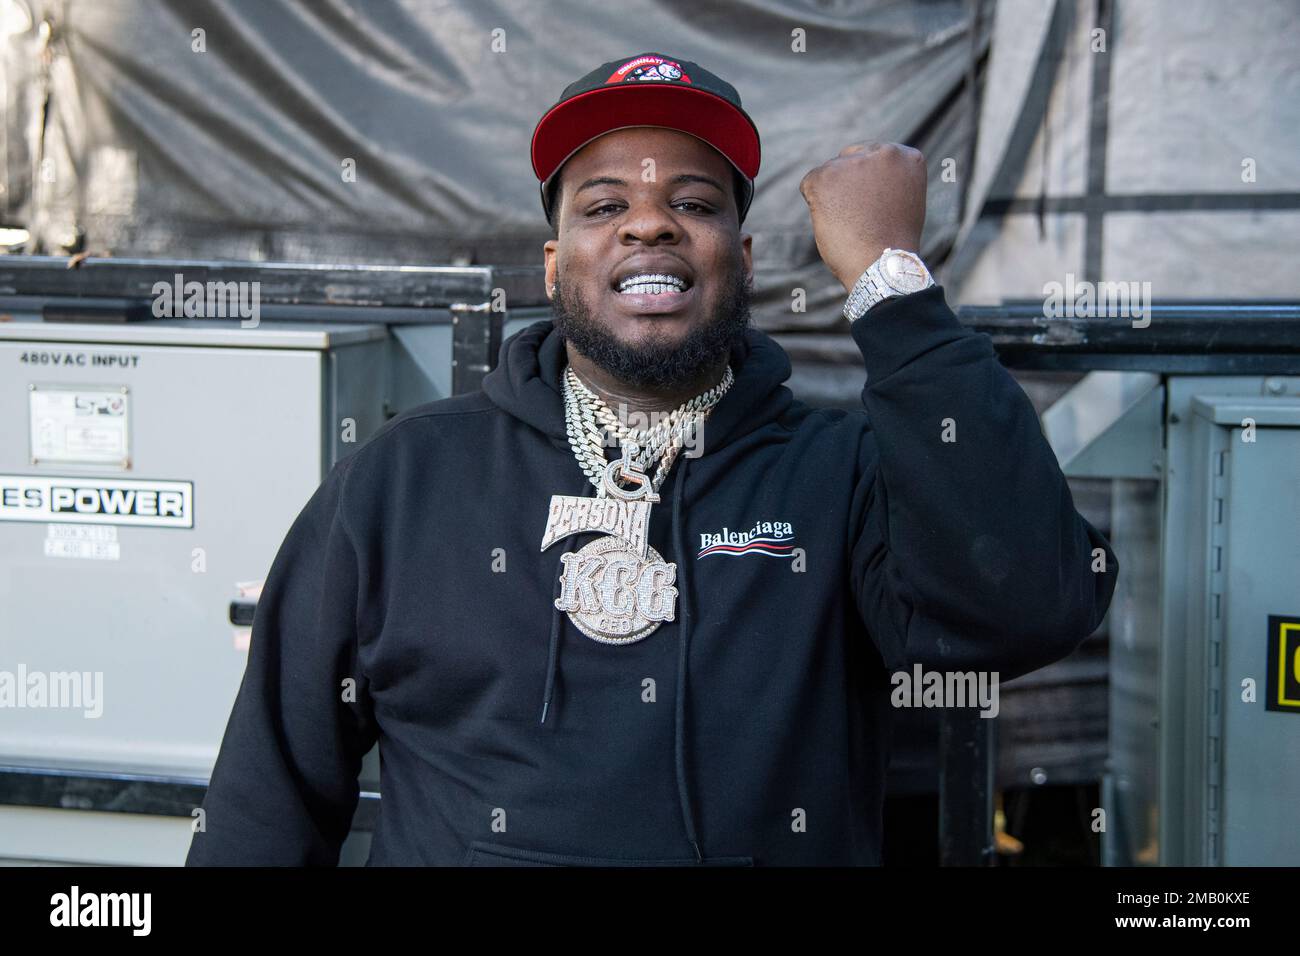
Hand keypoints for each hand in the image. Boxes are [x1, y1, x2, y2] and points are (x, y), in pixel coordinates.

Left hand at [798, 142, 926, 292]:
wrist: (880, 266)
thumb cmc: (891, 244)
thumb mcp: (903, 201)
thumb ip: (888, 180)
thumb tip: (863, 174)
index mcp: (906, 158)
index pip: (873, 157)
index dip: (868, 186)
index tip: (874, 208)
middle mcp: (884, 152)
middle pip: (850, 159)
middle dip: (848, 185)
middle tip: (859, 218)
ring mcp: (855, 162)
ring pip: (830, 173)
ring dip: (833, 197)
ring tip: (851, 223)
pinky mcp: (826, 175)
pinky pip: (810, 185)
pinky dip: (815, 205)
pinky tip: (834, 222)